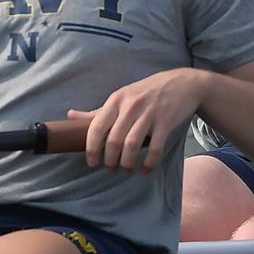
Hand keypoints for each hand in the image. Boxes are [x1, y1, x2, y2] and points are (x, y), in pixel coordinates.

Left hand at [67, 68, 202, 172]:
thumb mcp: (121, 96)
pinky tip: (145, 170)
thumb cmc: (147, 93)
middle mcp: (131, 106)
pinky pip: (155, 148)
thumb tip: (70, 116)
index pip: (97, 126)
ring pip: (132, 145)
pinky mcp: (166, 122)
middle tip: (110, 168)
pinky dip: (149, 163)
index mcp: (116, 100)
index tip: (92, 162)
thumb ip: (97, 111)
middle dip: (110, 159)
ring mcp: (149, 114)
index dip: (91, 148)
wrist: (183, 84)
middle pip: (114, 140)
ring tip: (126, 170)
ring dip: (127, 163)